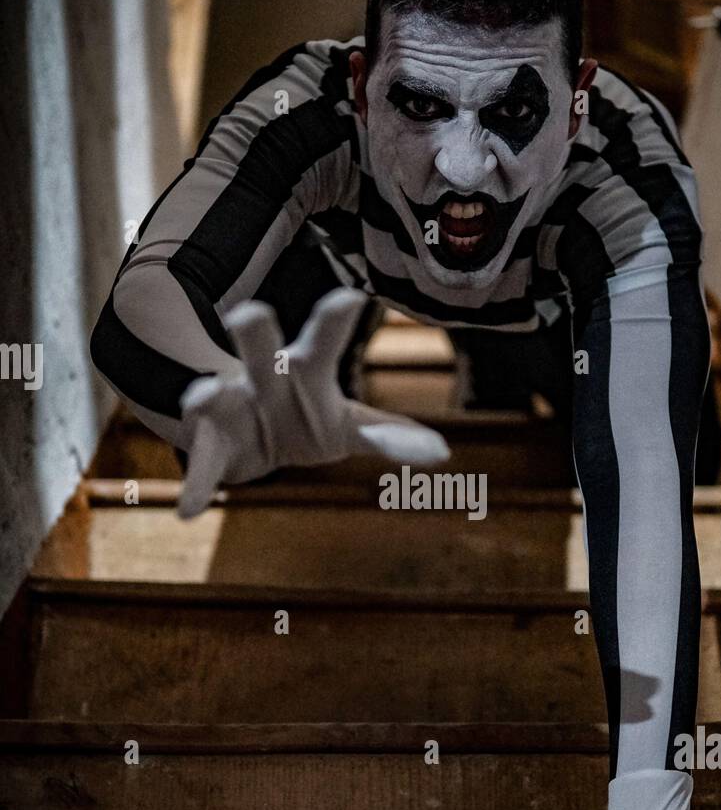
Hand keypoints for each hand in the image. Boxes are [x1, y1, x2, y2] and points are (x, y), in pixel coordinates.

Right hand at [177, 289, 449, 518]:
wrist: (241, 434)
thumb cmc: (302, 417)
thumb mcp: (348, 425)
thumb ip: (389, 435)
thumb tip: (442, 452)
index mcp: (303, 370)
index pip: (322, 342)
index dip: (333, 321)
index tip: (351, 297)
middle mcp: (263, 380)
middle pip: (260, 351)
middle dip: (254, 332)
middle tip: (250, 311)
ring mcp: (230, 410)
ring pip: (216, 396)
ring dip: (210, 394)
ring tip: (206, 391)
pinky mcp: (210, 449)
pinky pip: (200, 468)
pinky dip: (196, 488)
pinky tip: (188, 512)